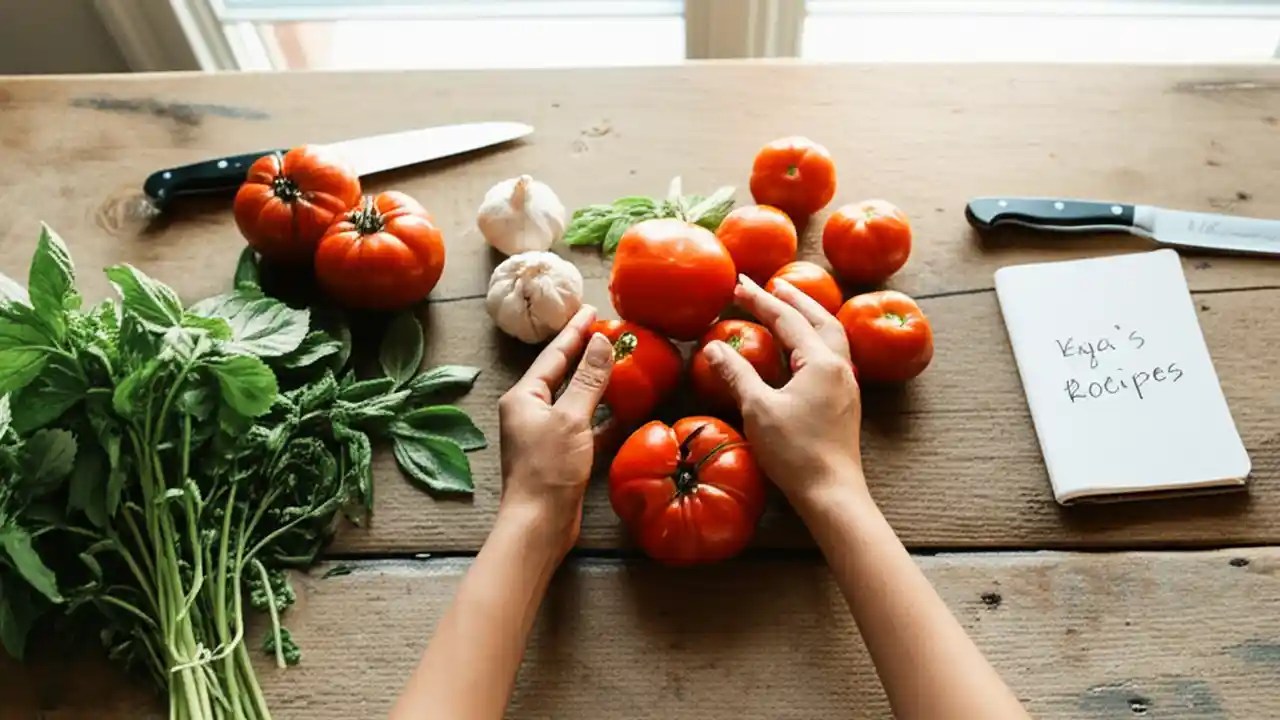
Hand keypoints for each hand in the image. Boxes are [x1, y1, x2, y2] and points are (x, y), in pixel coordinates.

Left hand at [497, 305, 613, 554]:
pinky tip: (626, 411)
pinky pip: (585, 428)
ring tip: (621, 364)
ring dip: (597, 385)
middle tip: (607, 330)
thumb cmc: (549, 469)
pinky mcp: (562, 456)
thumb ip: (589, 380)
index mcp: (524, 396)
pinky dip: (604, 418)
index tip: (591, 310)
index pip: (553, 355)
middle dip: (585, 354)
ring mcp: (545, 435)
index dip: (574, 331)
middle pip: (563, 374)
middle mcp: (530, 412)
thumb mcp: (571, 418)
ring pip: (576, 401)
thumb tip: (601, 342)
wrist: (538, 525)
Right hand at [701, 276, 866, 510]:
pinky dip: (816, 338)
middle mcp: (840, 366)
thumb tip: (713, 347)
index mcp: (821, 362)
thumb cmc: (795, 451)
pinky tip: (803, 347)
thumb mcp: (759, 409)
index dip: (761, 301)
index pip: (788, 320)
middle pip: (819, 319)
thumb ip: (737, 374)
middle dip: (794, 299)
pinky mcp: (844, 401)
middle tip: (771, 284)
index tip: (739, 284)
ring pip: (830, 336)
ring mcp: (846, 384)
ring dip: (809, 316)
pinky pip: (832, 354)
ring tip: (789, 305)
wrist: (832, 492)